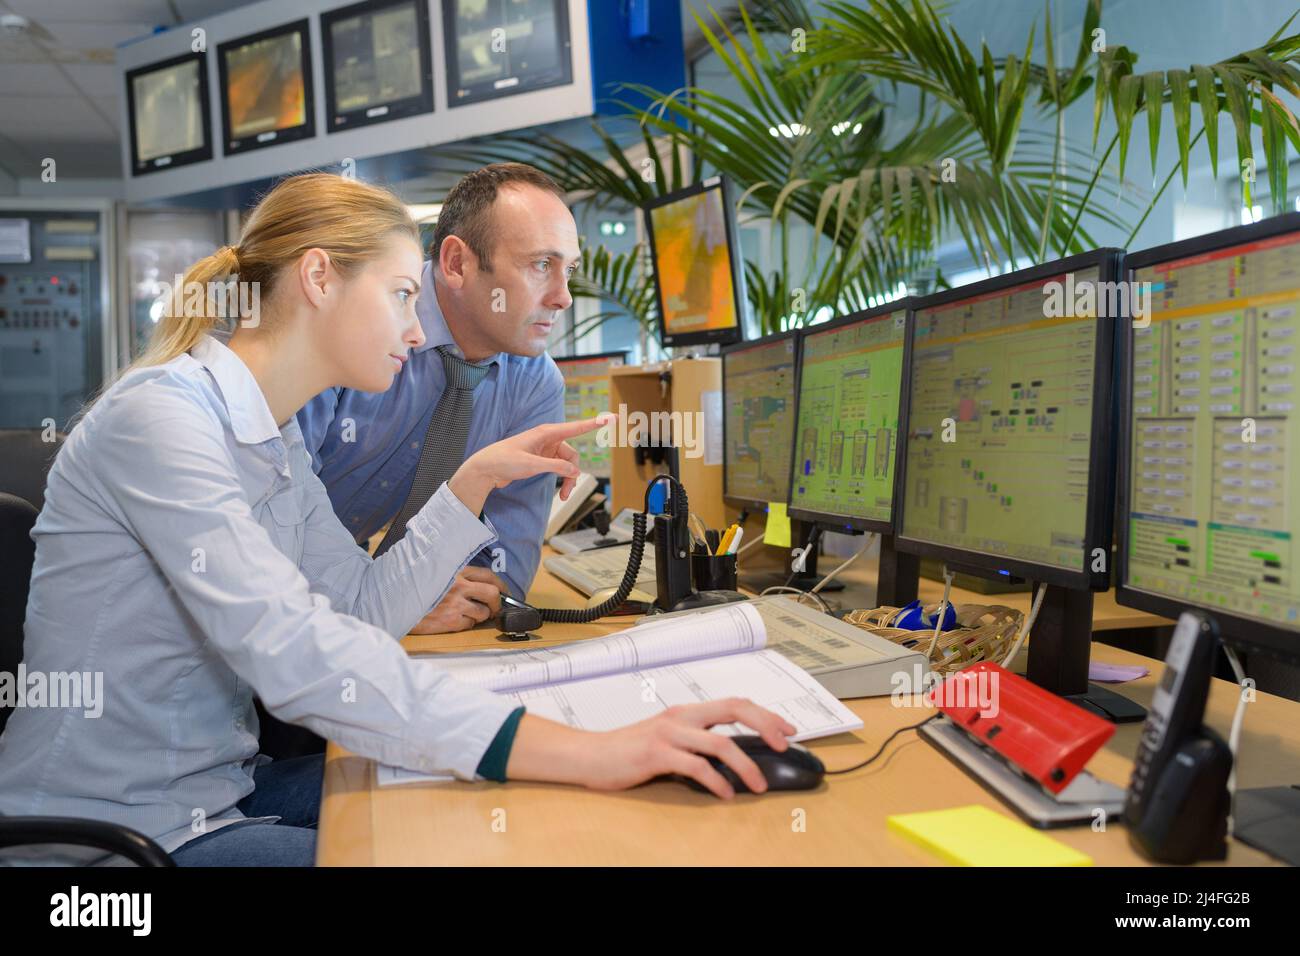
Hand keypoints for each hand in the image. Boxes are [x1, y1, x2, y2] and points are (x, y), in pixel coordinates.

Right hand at [410, 567, 504, 633]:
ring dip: (480, 616)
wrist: (396, 603)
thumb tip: (482, 585)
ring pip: (483, 613)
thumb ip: (457, 575)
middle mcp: (458, 586)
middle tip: (495, 608)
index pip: (488, 575)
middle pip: (492, 594)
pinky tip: (454, 619)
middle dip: (497, 604)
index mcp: (456, 571)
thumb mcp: (437, 573)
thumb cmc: (417, 588)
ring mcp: (455, 604)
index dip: (501, 585)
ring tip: (468, 614)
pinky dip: (466, 624)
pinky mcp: (450, 621)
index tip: (504, 591)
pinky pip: (469, 624)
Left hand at [447, 414, 611, 514]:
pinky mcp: (541, 459)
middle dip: (572, 474)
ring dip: (567, 479)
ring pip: (567, 464)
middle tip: (568, 492)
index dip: (595, 424)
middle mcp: (548, 439)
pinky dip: (561, 479)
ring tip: (563, 496)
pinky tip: (560, 491)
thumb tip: (575, 472)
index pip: (576, 428)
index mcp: (546, 433)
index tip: (611, 418)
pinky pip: (559, 468)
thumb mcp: (532, 464)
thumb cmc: (504, 460)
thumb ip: (556, 466)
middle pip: (572, 455)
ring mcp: (545, 450)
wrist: (486, 470)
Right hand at [509, 698, 797, 798]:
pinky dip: (716, 781)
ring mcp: (669, 733)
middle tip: (783, 745)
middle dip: (765, 725)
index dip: (765, 714)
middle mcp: (682, 716)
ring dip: (746, 765)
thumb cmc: (629, 750)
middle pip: (734, 709)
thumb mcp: (668, 739)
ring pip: (720, 743)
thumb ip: (696, 742)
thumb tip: (733, 756)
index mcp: (687, 712)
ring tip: (758, 785)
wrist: (590, 755)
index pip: (735, 703)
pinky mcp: (657, 754)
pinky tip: (725, 793)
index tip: (787, 729)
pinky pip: (695, 766)